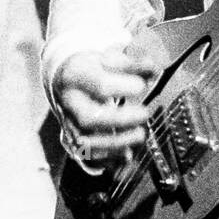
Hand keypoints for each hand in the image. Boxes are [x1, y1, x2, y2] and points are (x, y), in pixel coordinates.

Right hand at [53, 46, 156, 163]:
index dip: (125, 87)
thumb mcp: (108, 57)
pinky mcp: (73, 142)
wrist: (65, 81)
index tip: (142, 85)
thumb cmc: (91, 69)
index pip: (100, 85)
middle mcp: (68, 102)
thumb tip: (153, 71)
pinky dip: (110, 161)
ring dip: (117, 145)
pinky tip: (127, 154)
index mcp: (75, 75)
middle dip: (122, 121)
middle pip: (90, 119)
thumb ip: (133, 64)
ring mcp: (68, 124)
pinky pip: (88, 160)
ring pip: (86, 144)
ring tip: (139, 135)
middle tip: (144, 114)